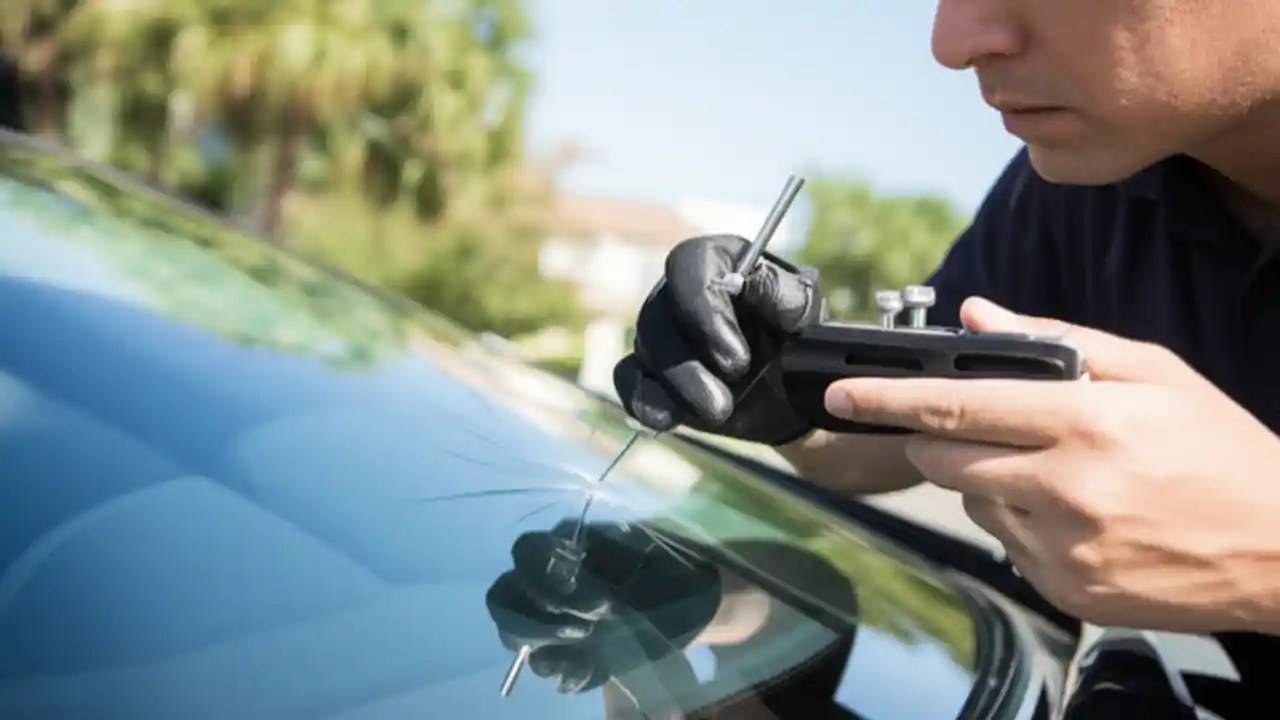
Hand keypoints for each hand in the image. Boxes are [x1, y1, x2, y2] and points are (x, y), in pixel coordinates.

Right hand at [486, 520, 721, 694]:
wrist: (692, 597)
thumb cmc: (664, 562)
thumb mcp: (636, 544)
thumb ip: (599, 550)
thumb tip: (571, 565)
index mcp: (560, 549)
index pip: (523, 553)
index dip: (542, 573)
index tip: (588, 588)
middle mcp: (545, 585)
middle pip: (503, 602)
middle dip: (536, 619)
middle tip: (584, 626)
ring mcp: (554, 625)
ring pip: (518, 641)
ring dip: (551, 646)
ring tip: (593, 640)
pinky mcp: (572, 658)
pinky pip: (553, 673)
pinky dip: (571, 674)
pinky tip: (598, 666)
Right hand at [613, 235, 824, 445]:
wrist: (788, 391)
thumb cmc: (796, 340)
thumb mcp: (806, 317)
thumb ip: (787, 296)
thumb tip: (754, 284)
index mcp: (717, 262)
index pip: (688, 265)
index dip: (702, 308)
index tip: (735, 357)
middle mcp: (678, 291)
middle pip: (659, 315)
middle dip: (688, 363)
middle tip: (724, 400)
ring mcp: (660, 331)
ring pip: (647, 351)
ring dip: (679, 386)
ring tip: (718, 412)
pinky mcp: (648, 371)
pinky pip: (628, 380)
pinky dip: (644, 401)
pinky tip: (667, 419)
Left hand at [823, 296, 1279, 633]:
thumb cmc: (1219, 449)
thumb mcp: (1153, 372)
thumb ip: (1057, 339)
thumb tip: (978, 314)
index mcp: (1086, 422)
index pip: (957, 406)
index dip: (888, 399)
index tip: (843, 393)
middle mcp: (1066, 488)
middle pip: (944, 462)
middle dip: (933, 440)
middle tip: (961, 426)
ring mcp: (1063, 548)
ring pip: (971, 504)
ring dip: (984, 481)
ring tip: (1052, 470)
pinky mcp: (1064, 590)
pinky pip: (1005, 546)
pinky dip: (1017, 523)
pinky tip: (1073, 512)